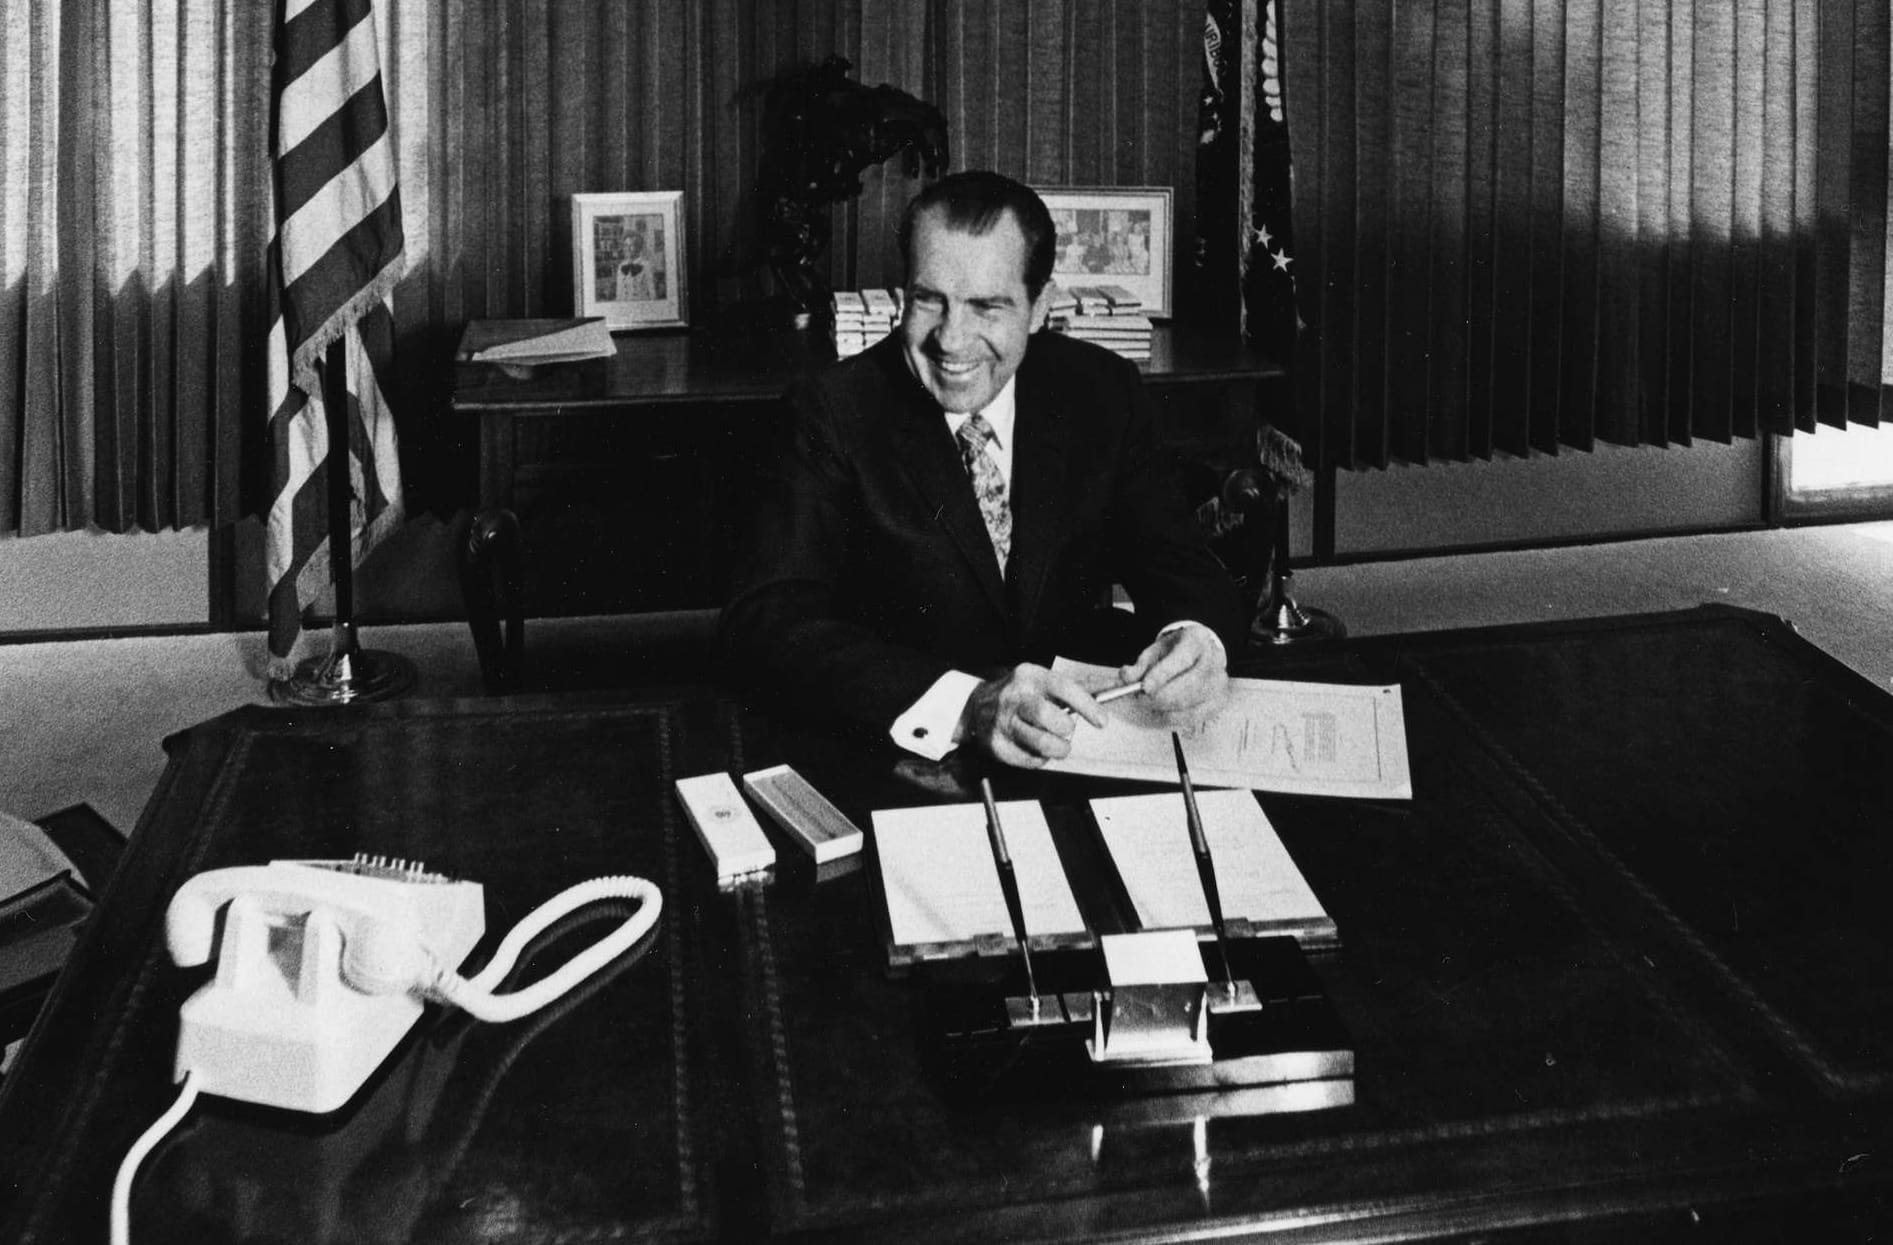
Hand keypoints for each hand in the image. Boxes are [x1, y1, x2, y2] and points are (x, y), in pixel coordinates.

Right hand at [958, 663, 1106, 767]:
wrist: (974, 708)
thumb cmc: (1018, 696)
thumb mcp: (1040, 682)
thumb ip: (1073, 688)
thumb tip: (1114, 689)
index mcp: (1029, 676)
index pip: (1064, 688)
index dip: (1087, 706)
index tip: (1102, 721)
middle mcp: (1014, 697)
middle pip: (1051, 718)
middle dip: (1066, 729)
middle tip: (1065, 730)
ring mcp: (1003, 722)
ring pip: (1042, 744)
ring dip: (1058, 748)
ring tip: (1055, 744)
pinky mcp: (997, 746)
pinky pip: (1031, 761)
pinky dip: (1040, 758)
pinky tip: (1033, 747)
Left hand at [1118, 626, 1226, 712]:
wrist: (1197, 655)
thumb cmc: (1174, 653)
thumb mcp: (1154, 652)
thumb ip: (1139, 665)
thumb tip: (1126, 677)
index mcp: (1197, 640)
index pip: (1182, 659)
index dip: (1163, 675)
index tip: (1144, 687)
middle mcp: (1214, 660)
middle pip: (1189, 686)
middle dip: (1160, 696)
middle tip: (1140, 698)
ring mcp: (1219, 683)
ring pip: (1190, 704)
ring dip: (1164, 707)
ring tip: (1149, 701)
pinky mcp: (1218, 702)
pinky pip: (1192, 717)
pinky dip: (1173, 716)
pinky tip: (1162, 709)